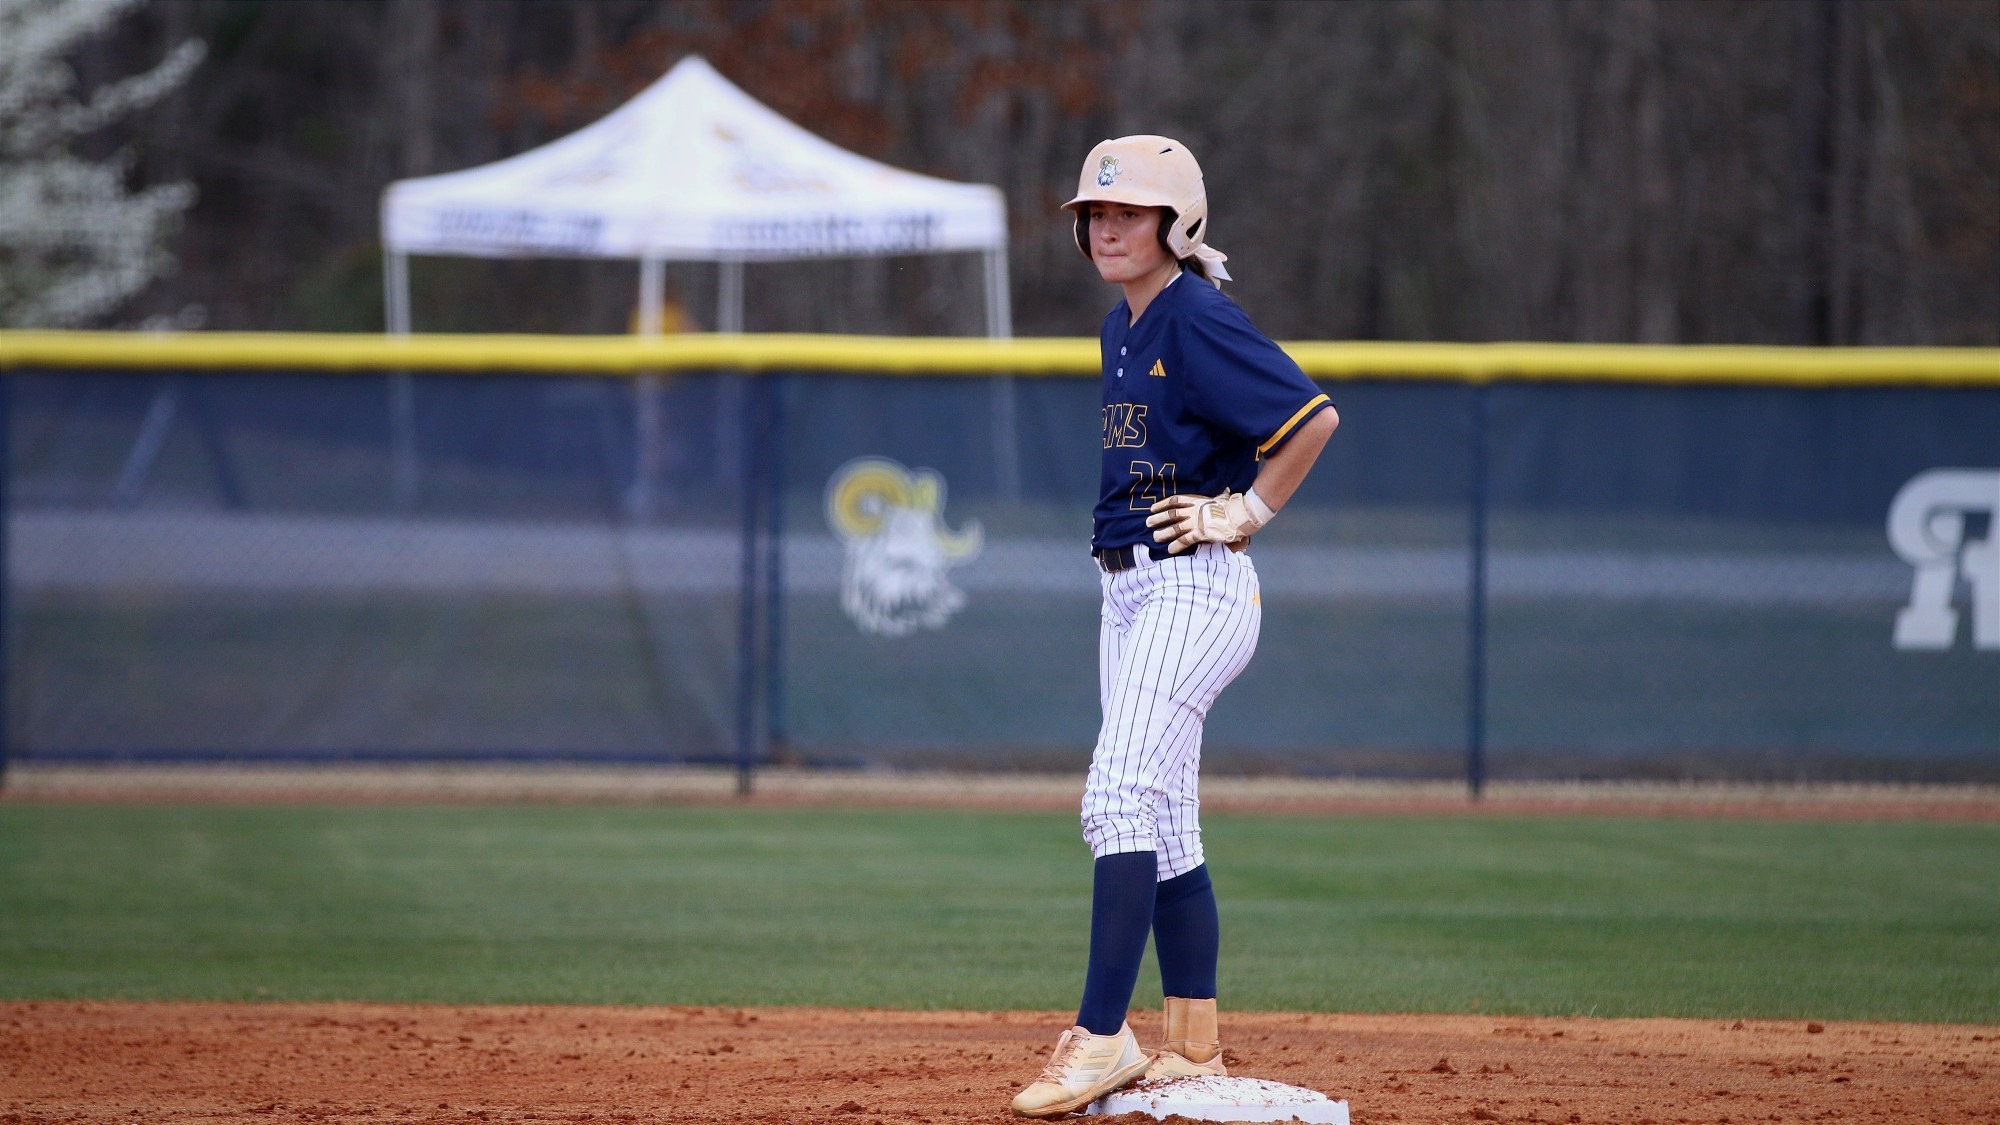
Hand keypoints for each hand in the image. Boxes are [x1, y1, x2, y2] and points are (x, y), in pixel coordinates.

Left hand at [1146, 490, 1265, 552]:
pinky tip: (1170, 549)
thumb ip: (1218, 496)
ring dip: (1164, 533)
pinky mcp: (1201, 533)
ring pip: (1175, 528)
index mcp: (1197, 501)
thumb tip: (1224, 490)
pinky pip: (1185, 540)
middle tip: (1148, 523)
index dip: (1162, 504)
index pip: (1175, 501)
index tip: (1152, 508)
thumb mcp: (1222, 497)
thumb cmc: (1232, 506)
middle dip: (1158, 518)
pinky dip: (1176, 545)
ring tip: (1155, 537)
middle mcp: (1194, 511)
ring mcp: (1197, 522)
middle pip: (1171, 514)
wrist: (1240, 515)